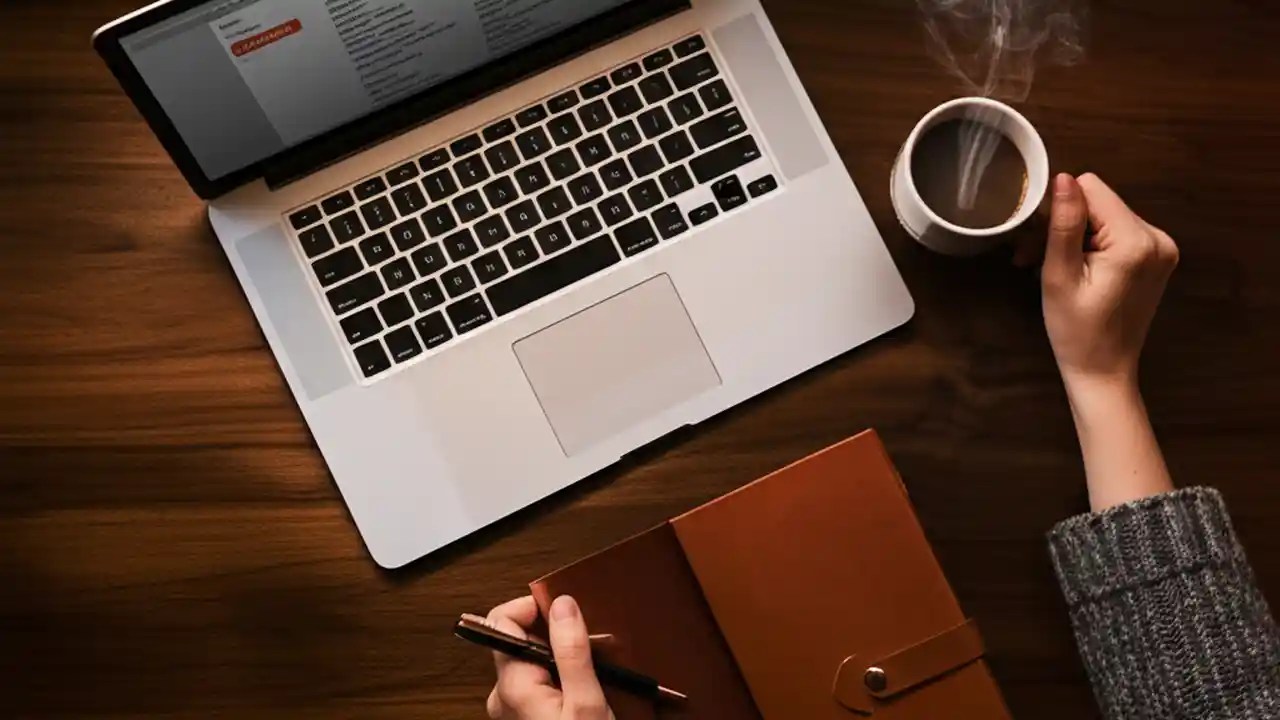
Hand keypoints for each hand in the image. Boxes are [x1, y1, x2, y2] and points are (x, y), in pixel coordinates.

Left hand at [485, 595, 614, 719]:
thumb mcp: (587, 702)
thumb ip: (572, 653)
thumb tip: (563, 606)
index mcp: (513, 685)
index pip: (503, 620)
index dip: (534, 606)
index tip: (565, 608)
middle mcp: (504, 693)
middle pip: (521, 638)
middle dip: (554, 632)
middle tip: (588, 641)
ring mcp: (512, 705)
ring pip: (532, 658)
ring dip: (560, 653)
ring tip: (590, 666)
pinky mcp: (524, 713)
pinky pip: (537, 678)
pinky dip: (559, 672)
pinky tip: (583, 684)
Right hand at [1042, 173, 1177, 509]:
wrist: (1104, 371)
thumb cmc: (1075, 332)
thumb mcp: (1060, 276)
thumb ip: (1063, 224)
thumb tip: (1063, 177)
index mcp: (1136, 241)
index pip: (1091, 189)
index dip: (1059, 209)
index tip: (1037, 242)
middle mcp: (1158, 237)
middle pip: (1100, 201)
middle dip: (1064, 223)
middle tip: (1031, 257)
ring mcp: (1162, 247)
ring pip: (1106, 215)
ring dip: (1074, 234)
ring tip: (1050, 266)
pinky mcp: (1158, 256)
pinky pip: (1118, 231)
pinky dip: (1092, 244)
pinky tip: (1075, 268)